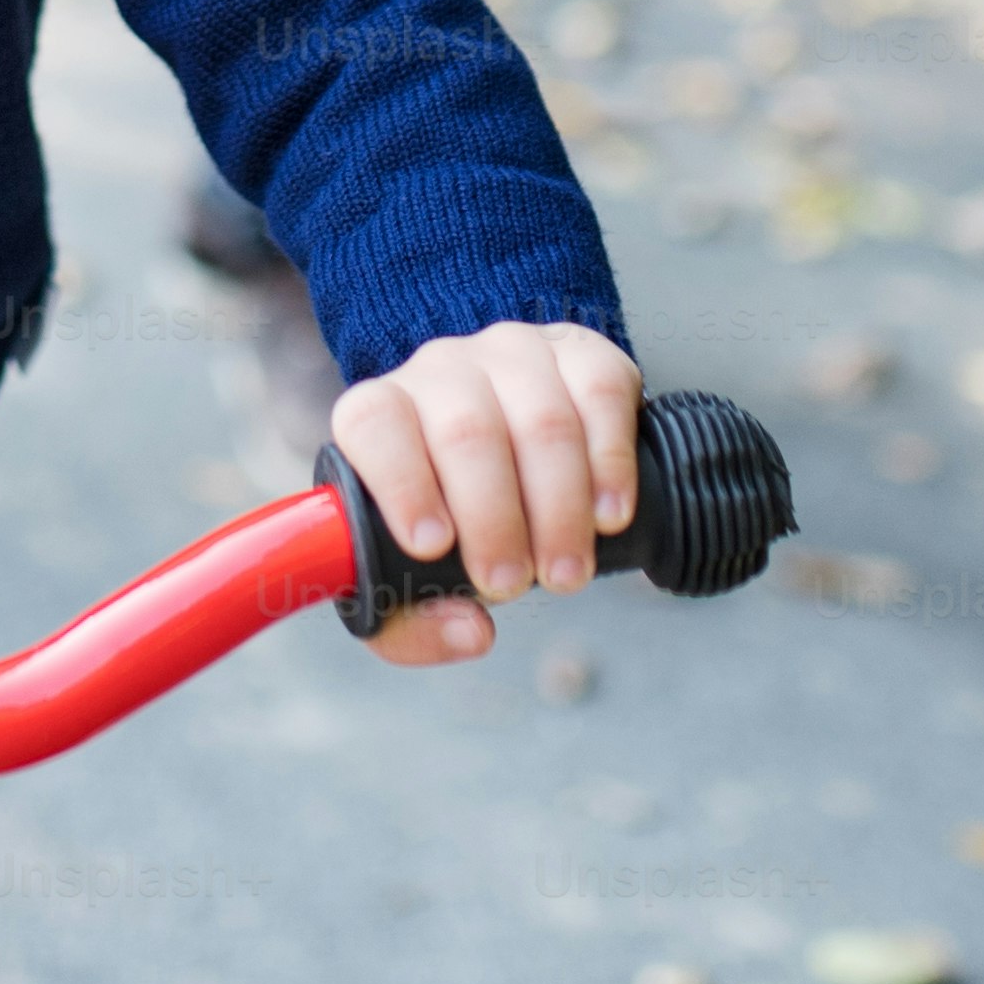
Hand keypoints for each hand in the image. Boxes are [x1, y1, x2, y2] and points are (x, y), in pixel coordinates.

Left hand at [328, 321, 643, 667]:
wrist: (506, 443)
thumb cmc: (449, 516)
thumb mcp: (406, 574)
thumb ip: (413, 623)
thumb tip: (473, 632)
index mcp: (380, 413)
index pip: (374, 424)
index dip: (402, 483)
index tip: (433, 546)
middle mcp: (441, 370)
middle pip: (466, 431)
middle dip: (494, 520)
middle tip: (512, 582)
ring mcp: (512, 353)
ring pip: (540, 417)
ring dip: (558, 506)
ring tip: (565, 570)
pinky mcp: (578, 351)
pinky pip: (602, 390)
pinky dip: (610, 461)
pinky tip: (609, 514)